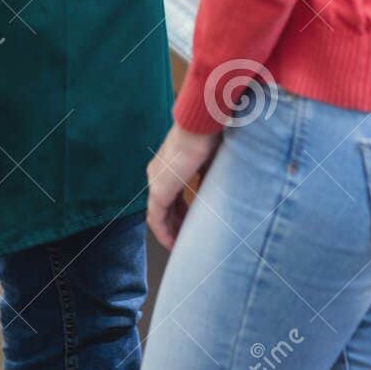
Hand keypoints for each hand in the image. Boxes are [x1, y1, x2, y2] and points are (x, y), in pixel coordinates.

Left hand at [146, 122, 221, 250]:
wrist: (201, 123)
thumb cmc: (209, 135)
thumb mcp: (209, 163)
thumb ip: (207, 180)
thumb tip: (214, 197)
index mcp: (168, 165)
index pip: (170, 195)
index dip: (180, 212)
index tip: (191, 223)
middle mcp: (157, 174)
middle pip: (164, 207)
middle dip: (176, 224)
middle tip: (188, 239)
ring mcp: (156, 182)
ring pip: (158, 215)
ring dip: (170, 231)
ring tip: (182, 246)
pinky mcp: (159, 190)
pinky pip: (156, 219)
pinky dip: (164, 233)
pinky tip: (173, 244)